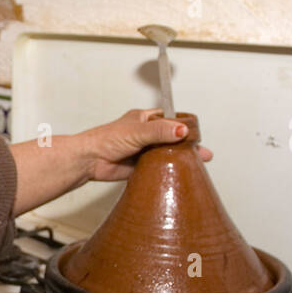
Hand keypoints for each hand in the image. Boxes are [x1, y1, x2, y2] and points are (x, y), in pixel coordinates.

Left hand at [78, 108, 213, 183]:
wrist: (89, 161)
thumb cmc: (105, 139)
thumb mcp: (137, 131)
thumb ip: (160, 131)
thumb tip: (181, 130)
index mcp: (145, 119)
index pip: (170, 118)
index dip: (184, 125)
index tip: (196, 133)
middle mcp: (146, 134)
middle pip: (172, 137)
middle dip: (187, 144)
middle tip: (203, 153)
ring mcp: (144, 150)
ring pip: (166, 153)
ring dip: (179, 158)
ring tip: (198, 164)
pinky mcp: (140, 166)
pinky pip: (158, 167)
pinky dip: (168, 170)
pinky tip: (179, 173)